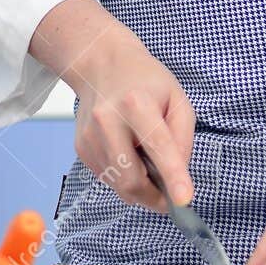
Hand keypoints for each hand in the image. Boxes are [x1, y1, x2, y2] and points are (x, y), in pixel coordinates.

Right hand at [30, 0, 194, 213]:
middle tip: (170, 197)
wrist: (102, 64)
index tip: (184, 200)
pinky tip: (128, 152)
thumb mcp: (178, 99)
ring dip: (139, 186)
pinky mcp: (81, 148)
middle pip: (131, 179)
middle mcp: (108, 120)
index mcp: (136, 103)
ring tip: (147, 159)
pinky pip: (108, 178)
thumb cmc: (146, 81)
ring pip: (118, 185)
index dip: (172, 176)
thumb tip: (178, 174)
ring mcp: (90, 136)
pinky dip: (124, 176)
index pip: (158, 146)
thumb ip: (183, 137)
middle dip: (154, 198)